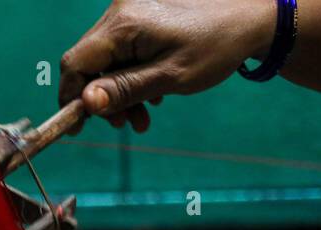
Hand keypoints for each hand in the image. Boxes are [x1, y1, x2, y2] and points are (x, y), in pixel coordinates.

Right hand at [59, 0, 275, 133]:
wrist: (249, 19)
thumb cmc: (214, 47)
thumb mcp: (169, 77)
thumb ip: (124, 90)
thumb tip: (85, 104)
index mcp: (124, 24)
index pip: (76, 63)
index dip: (70, 97)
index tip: (77, 127)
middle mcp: (120, 12)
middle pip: (89, 63)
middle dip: (101, 99)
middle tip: (125, 125)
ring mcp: (130, 13)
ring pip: (105, 61)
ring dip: (118, 94)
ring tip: (142, 118)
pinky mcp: (140, 17)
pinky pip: (122, 52)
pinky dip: (129, 78)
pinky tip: (151, 95)